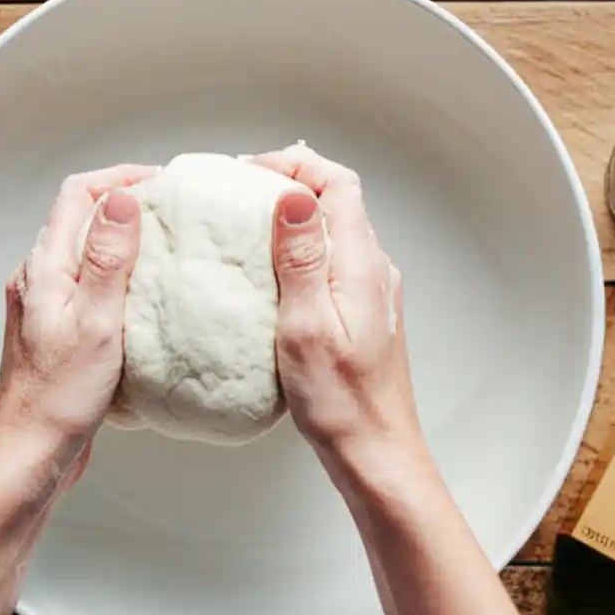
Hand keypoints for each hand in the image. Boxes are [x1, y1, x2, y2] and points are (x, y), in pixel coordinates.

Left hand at [0, 165, 156, 473]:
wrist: (30, 454)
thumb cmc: (59, 398)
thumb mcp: (96, 322)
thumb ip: (109, 259)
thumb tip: (121, 199)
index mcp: (44, 269)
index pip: (78, 195)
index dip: (120, 178)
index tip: (162, 183)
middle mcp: (37, 280)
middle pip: (79, 218)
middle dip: (125, 204)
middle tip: (171, 212)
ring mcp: (43, 306)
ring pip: (84, 254)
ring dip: (122, 242)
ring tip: (164, 250)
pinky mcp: (54, 332)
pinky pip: (86, 286)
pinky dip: (116, 278)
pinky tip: (143, 300)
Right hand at [253, 145, 420, 460]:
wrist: (375, 450)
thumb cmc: (340, 401)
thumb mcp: (306, 326)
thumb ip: (300, 258)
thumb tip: (294, 197)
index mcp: (361, 263)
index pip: (336, 182)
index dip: (292, 164)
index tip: (248, 174)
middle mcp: (373, 268)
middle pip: (336, 199)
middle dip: (287, 183)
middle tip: (238, 195)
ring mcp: (372, 289)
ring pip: (333, 229)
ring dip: (293, 218)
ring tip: (247, 228)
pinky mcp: (363, 311)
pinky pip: (331, 261)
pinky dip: (300, 251)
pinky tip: (270, 275)